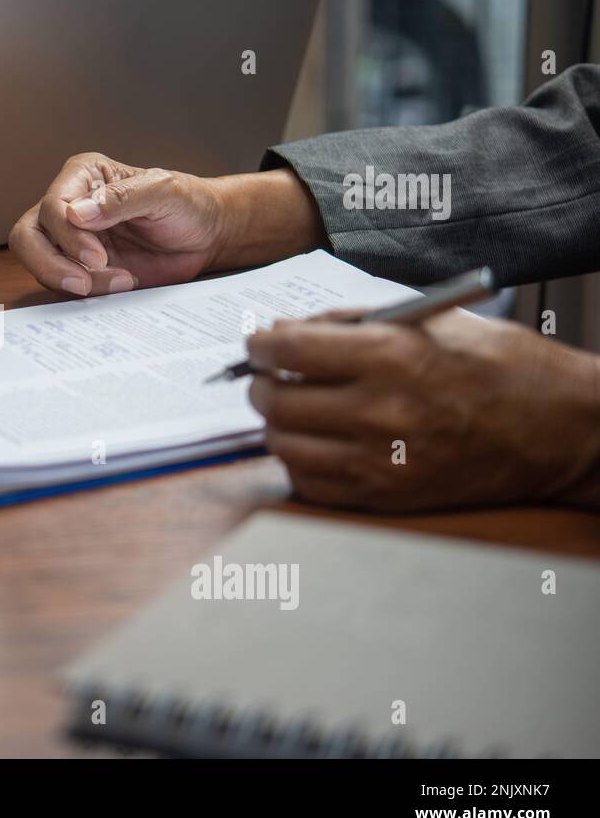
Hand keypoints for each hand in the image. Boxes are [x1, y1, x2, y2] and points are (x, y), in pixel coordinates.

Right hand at [8, 152, 326, 295]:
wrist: (208, 235)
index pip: (53, 206)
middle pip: (28, 235)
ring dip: (73, 280)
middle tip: (84, 282)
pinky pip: (64, 283)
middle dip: (51, 263)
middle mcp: (70, 205)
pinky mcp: (81, 266)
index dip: (69, 235)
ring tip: (116, 281)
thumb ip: (122, 198)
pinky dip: (87, 291)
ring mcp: (71, 239)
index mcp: (84, 177)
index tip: (97, 256)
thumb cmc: (189, 204)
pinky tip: (120, 283)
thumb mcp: (165, 192)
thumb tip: (77, 213)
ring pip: (38, 262)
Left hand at [245, 311, 599, 511]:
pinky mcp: (387, 498)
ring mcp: (382, 461)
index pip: (287, 350)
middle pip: (276, 402)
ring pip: (284, 447)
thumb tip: (282, 332)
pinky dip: (301, 463)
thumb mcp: (428, 319)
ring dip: (277, 426)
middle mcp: (381, 411)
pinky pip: (311, 485)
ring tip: (292, 410)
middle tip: (267, 377)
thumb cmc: (498, 365)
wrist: (560, 429)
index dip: (259, 346)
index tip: (257, 345)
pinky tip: (317, 444)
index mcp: (392, 355)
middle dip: (261, 385)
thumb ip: (349, 323)